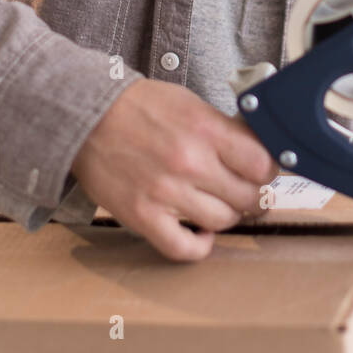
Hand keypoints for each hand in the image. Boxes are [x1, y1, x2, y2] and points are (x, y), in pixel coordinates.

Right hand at [71, 79, 279, 260]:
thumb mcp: (189, 104)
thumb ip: (224, 130)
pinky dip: (200, 246)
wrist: (85, 116)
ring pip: (222, 221)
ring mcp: (166, 193)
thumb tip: (259, 152)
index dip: (267, 171)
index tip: (262, 172)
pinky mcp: (143, 217)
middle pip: (247, 197)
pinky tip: (201, 233)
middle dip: (251, 196)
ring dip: (226, 216)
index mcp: (205, 130)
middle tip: (244, 191)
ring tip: (217, 204)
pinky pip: (185, 248)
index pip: (262, 165)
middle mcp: (190, 163)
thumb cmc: (138, 107)